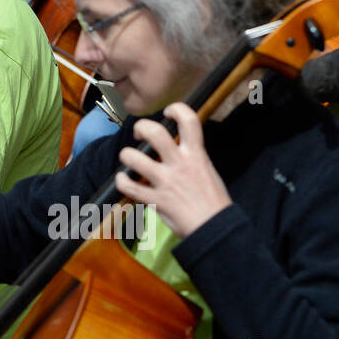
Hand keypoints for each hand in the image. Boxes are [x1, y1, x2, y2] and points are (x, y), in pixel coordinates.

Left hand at [115, 103, 232, 237]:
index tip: (168, 112)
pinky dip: (122, 181)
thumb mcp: (207, 170)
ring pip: (133, 157)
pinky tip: (124, 180)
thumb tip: (178, 145)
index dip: (176, 109)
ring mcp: (165, 181)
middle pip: (154, 132)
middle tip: (140, 134)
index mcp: (196, 155)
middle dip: (141, 127)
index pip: (189, 120)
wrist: (216, 229)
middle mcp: (180, 164)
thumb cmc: (213, 201)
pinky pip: (129, 186)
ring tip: (129, 159)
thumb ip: (192, 156)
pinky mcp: (155, 200)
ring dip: (126, 155)